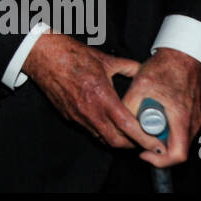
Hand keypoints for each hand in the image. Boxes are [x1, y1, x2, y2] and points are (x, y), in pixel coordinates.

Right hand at [23, 32, 165, 154]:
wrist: (44, 57)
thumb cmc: (72, 55)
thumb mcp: (105, 60)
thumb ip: (128, 67)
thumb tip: (142, 71)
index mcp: (102, 96)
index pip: (127, 126)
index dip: (144, 138)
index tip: (156, 143)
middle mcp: (90, 110)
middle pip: (116, 141)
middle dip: (133, 144)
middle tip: (145, 140)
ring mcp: (78, 116)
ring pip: (102, 139)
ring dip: (117, 139)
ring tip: (128, 133)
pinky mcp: (69, 116)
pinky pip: (89, 130)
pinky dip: (102, 131)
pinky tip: (107, 122)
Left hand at [121, 47, 200, 167]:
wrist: (183, 56)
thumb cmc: (166, 67)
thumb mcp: (141, 84)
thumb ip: (130, 105)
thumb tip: (120, 122)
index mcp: (181, 118)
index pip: (177, 154)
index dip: (159, 160)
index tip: (143, 153)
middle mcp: (192, 123)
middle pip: (176, 150)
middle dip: (156, 147)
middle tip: (140, 134)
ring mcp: (193, 121)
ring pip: (176, 141)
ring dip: (159, 138)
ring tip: (144, 123)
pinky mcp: (191, 118)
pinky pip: (178, 132)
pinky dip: (165, 130)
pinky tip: (152, 118)